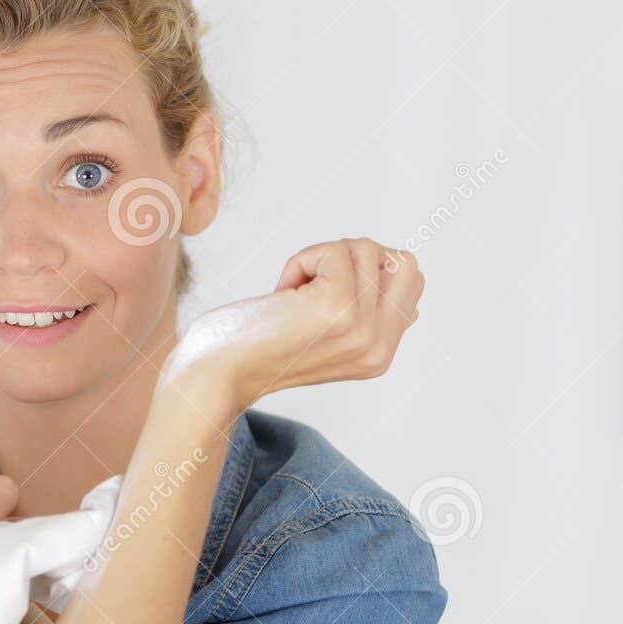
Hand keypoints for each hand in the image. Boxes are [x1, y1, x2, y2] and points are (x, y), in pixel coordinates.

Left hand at [158, 237, 423, 414]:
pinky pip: (335, 250)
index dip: (364, 270)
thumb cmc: (252, 345)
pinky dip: (302, 259)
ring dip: (322, 257)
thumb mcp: (323, 332)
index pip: (409, 283)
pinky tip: (281, 293)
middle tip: (314, 281)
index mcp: (379, 355)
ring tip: (292, 293)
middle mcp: (379, 348)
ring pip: (368, 249)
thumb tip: (390, 258)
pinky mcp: (338, 308)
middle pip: (403, 262)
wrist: (214, 374)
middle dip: (354, 256)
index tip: (321, 294)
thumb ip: (362, 308)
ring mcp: (363, 330)